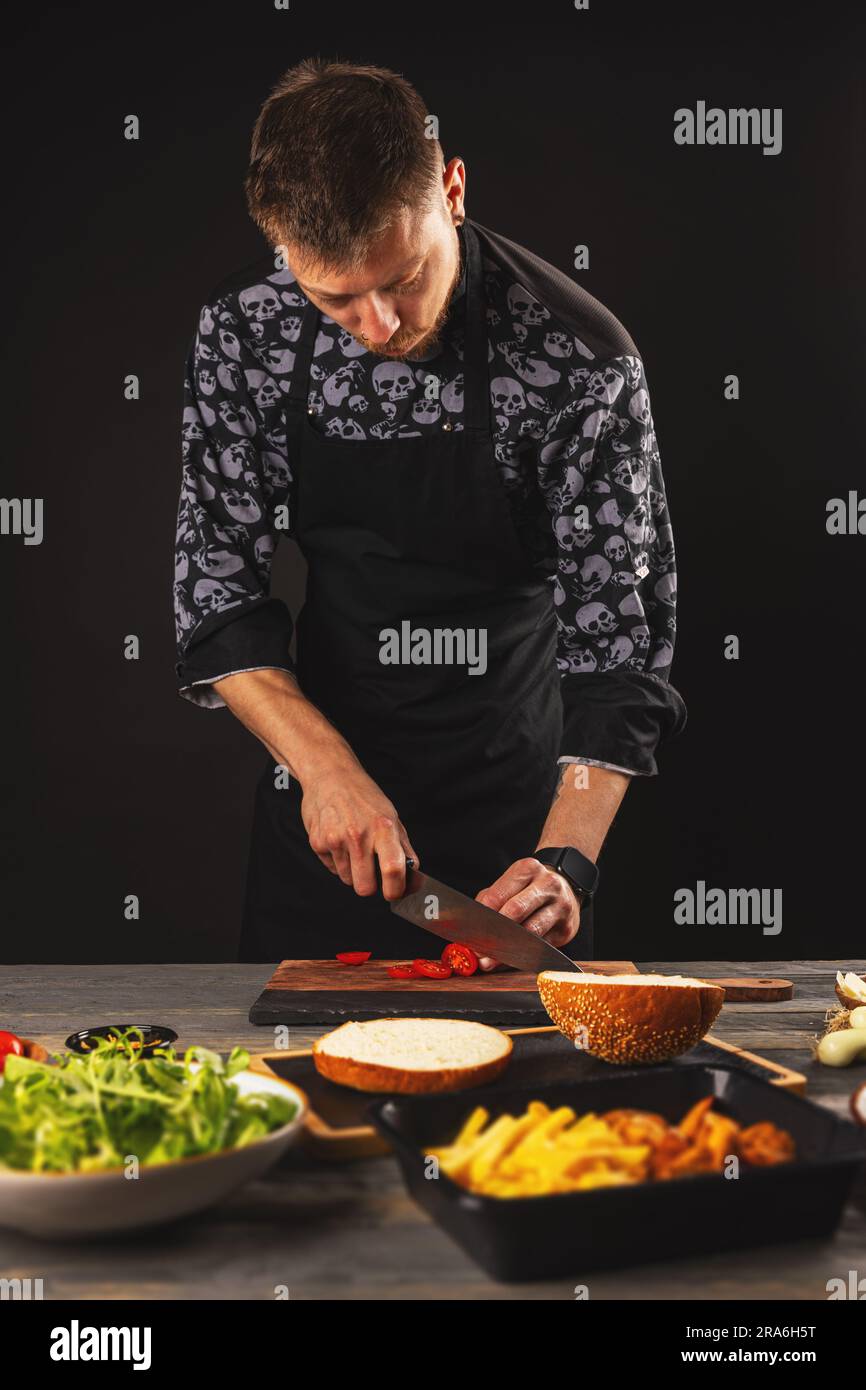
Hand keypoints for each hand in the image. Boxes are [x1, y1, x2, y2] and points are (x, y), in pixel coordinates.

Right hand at [300, 756, 417, 898]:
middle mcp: (358, 835)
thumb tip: (413, 879)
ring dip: (353, 871)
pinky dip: (338, 861)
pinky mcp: (317, 843)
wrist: (330, 775)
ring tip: (353, 847)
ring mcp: (335, 840)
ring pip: (348, 880)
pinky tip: (339, 840)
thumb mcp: (392, 817)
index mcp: (383, 828)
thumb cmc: (364, 796)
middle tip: (372, 873)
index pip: (393, 870)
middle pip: (365, 888)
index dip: (396, 889)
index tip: (395, 892)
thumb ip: (404, 849)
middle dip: (370, 885)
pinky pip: (332, 869)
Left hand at [474, 856, 580, 970]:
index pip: (498, 894)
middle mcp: (548, 884)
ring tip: (490, 961)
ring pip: (531, 932)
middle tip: (478, 950)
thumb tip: (469, 928)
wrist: (567, 887)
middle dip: (494, 933)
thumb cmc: (529, 888)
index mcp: (528, 869)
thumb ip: (489, 900)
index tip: (469, 933)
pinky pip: (541, 947)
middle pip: (516, 911)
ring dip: (506, 950)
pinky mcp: (566, 928)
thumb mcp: (510, 884)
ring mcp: (561, 906)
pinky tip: (509, 960)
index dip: (481, 916)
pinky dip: (522, 956)